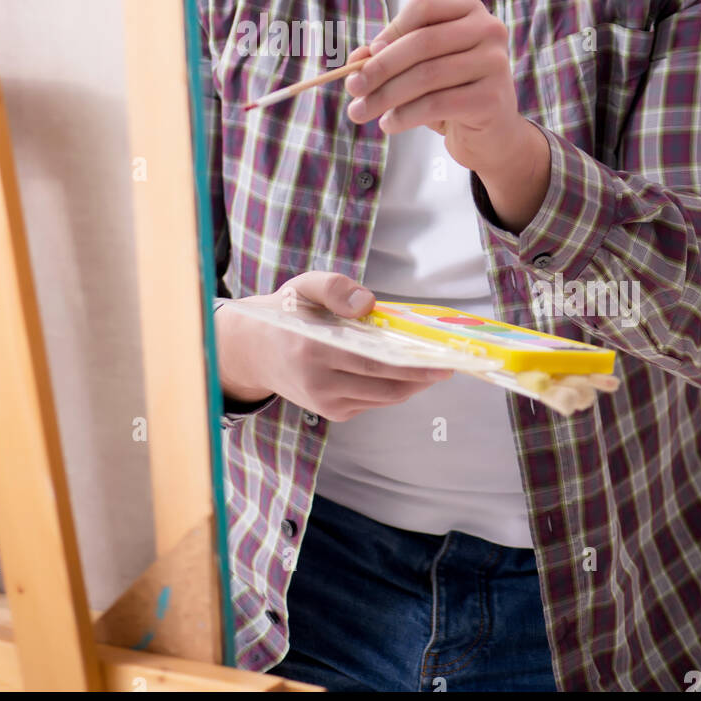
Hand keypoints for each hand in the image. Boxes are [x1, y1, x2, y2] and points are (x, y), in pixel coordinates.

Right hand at [215, 269, 451, 420]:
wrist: (252, 351)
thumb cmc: (285, 314)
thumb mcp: (302, 287)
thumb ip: (333, 288)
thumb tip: (368, 303)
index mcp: (312, 349)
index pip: (373, 362)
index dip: (412, 365)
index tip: (441, 361)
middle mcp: (319, 383)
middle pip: (385, 386)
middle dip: (421, 377)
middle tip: (448, 364)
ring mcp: (325, 403)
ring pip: (382, 397)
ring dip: (411, 384)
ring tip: (433, 367)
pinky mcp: (331, 412)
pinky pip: (372, 401)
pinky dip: (391, 388)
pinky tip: (404, 372)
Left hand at [344, 0, 525, 174]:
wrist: (491, 133)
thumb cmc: (451, 92)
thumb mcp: (420, 68)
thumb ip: (389, 57)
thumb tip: (355, 59)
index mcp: (470, 11)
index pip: (424, 6)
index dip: (390, 29)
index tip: (364, 57)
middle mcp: (488, 30)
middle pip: (422, 42)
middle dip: (379, 68)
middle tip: (351, 88)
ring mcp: (495, 63)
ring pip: (426, 75)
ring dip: (385, 96)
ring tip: (361, 112)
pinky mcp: (492, 98)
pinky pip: (436, 104)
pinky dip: (404, 116)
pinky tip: (388, 124)